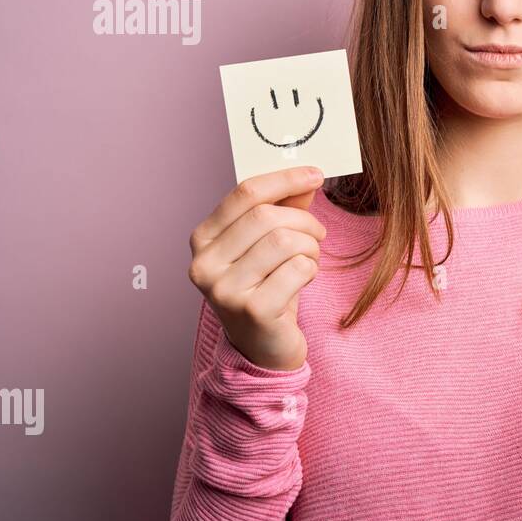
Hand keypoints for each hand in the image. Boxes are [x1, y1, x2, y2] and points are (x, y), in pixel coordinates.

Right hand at [187, 166, 327, 370]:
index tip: (316, 174)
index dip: (285, 179)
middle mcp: (205, 264)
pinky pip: (298, 270)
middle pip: (267, 217)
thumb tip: (306, 178)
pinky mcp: (252, 311)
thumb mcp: (269, 244)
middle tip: (318, 234)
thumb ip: (283, 208)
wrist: (264, 346)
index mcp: (203, 239)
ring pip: (285, 241)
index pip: (245, 193)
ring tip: (310, 259)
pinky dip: (311, 269)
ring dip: (311, 247)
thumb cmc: (267, 287)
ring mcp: (225, 290)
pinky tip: (305, 280)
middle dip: (305, 221)